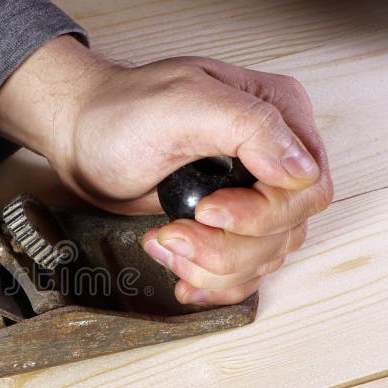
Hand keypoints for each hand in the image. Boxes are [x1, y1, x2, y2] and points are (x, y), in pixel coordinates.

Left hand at [0, 36, 332, 304]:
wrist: (81, 140)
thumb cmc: (119, 115)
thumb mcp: (182, 105)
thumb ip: (250, 126)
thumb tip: (300, 171)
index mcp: (278, 114)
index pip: (307, 188)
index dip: (261, 214)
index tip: (206, 211)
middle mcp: (273, 157)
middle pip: (287, 232)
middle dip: (226, 246)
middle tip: (172, 232)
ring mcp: (251, 195)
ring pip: (264, 259)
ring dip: (209, 266)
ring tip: (162, 241)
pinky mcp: (227, 226)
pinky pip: (243, 272)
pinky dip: (209, 281)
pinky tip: (179, 272)